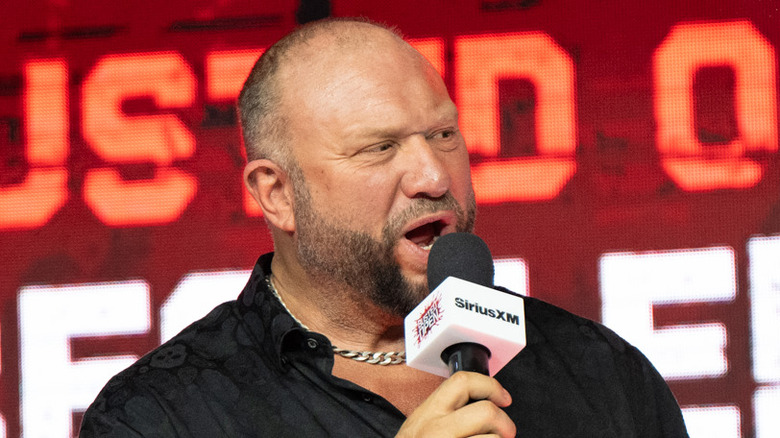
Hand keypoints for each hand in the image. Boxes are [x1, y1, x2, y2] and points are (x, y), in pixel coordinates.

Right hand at [395, 371, 515, 437]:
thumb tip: (484, 403)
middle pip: (486, 412)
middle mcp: (437, 430)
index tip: (503, 398)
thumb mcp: (421, 426)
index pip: (463, 382)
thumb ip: (446, 413)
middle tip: (506, 433)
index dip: (491, 386)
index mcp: (428, 413)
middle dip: (505, 424)